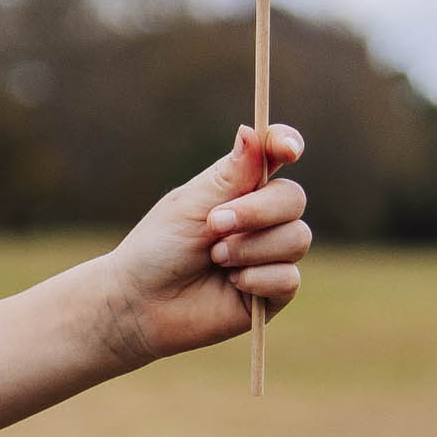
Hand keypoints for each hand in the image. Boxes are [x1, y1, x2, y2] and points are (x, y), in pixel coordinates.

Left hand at [104, 124, 308, 362]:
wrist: (139, 305)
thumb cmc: (158, 249)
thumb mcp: (191, 204)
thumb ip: (230, 174)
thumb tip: (251, 130)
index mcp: (240, 188)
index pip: (277, 155)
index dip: (287, 145)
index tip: (287, 150)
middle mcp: (261, 219)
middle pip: (293, 198)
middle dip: (257, 211)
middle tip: (213, 225)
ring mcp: (269, 256)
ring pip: (297, 238)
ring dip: (252, 248)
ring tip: (215, 259)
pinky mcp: (270, 294)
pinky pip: (289, 278)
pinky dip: (258, 278)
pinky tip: (231, 283)